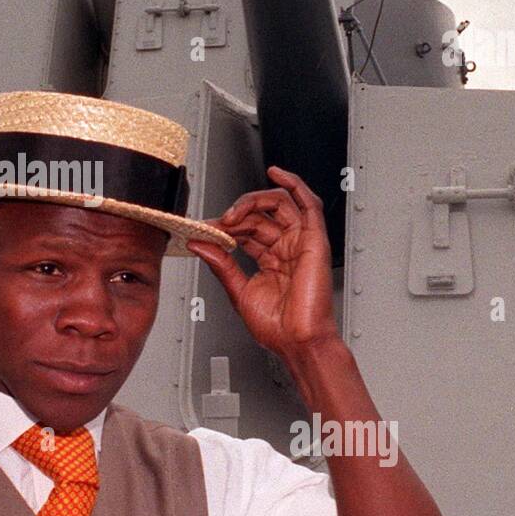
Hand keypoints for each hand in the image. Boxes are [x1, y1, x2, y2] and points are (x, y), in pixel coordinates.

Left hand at [186, 166, 339, 356]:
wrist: (297, 341)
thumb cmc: (278, 327)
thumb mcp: (239, 291)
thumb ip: (221, 263)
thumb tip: (200, 243)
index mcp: (271, 260)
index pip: (246, 230)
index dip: (225, 225)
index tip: (203, 228)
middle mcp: (286, 248)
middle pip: (259, 215)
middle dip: (234, 216)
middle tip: (215, 225)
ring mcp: (300, 242)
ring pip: (278, 204)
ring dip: (252, 202)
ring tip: (233, 215)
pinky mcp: (314, 239)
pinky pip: (308, 203)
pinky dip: (293, 184)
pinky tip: (276, 173)